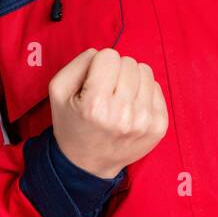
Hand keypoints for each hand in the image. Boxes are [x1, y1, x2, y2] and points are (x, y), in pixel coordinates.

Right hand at [48, 47, 168, 178]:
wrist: (87, 164)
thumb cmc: (72, 123)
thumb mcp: (58, 91)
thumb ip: (78, 63)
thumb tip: (103, 53)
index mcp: (95, 105)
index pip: (109, 55)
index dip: (99, 65)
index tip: (94, 82)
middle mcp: (123, 115)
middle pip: (129, 62)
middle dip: (116, 72)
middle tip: (107, 91)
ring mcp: (145, 122)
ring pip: (145, 72)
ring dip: (132, 80)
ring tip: (119, 98)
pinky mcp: (159, 126)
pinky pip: (157, 87)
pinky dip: (144, 93)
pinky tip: (131, 107)